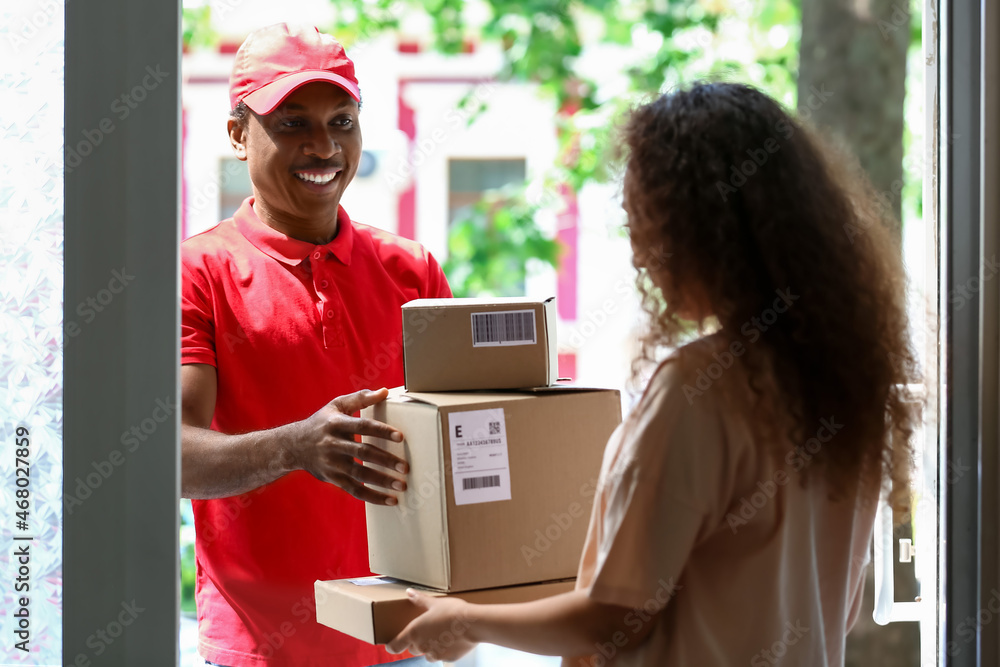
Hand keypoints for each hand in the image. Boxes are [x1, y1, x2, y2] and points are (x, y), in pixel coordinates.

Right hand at [290, 387, 407, 504]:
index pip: (362, 426)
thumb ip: (361, 398)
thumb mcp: (336, 406)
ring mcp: (332, 463)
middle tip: (405, 468)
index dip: (381, 431)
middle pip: (362, 452)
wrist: (293, 446)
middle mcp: (333, 443)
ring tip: (401, 486)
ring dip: (382, 481)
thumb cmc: (322, 423)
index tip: (400, 437)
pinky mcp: (332, 478)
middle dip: (385, 460)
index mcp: (336, 423)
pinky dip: (373, 496)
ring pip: (359, 474)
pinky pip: (354, 490)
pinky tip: (390, 500)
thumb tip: (386, 391)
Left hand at [387, 590, 477, 661]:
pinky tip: (453, 639)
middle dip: (417, 642)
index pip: (394, 646)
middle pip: (412, 648)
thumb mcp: (434, 603)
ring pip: (427, 654)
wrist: (472, 624)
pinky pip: (442, 656)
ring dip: (430, 647)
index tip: (392, 643)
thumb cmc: (452, 611)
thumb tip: (409, 592)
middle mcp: (421, 646)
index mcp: (414, 632)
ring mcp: (435, 654)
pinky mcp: (448, 658)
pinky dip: (444, 650)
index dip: (392, 645)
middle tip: (426, 630)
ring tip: (441, 634)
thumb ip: (419, 599)